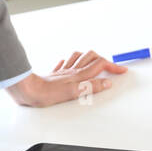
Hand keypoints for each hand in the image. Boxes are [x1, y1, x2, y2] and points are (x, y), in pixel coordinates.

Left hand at [6, 49, 127, 106]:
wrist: (29, 90)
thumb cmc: (48, 93)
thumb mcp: (74, 93)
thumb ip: (91, 87)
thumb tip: (106, 83)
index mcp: (79, 75)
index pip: (100, 65)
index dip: (113, 67)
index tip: (121, 71)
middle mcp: (72, 70)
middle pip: (91, 56)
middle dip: (103, 59)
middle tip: (110, 66)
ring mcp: (62, 71)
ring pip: (78, 57)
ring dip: (88, 56)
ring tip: (93, 60)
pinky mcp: (54, 75)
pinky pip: (63, 63)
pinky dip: (70, 62)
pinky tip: (69, 64)